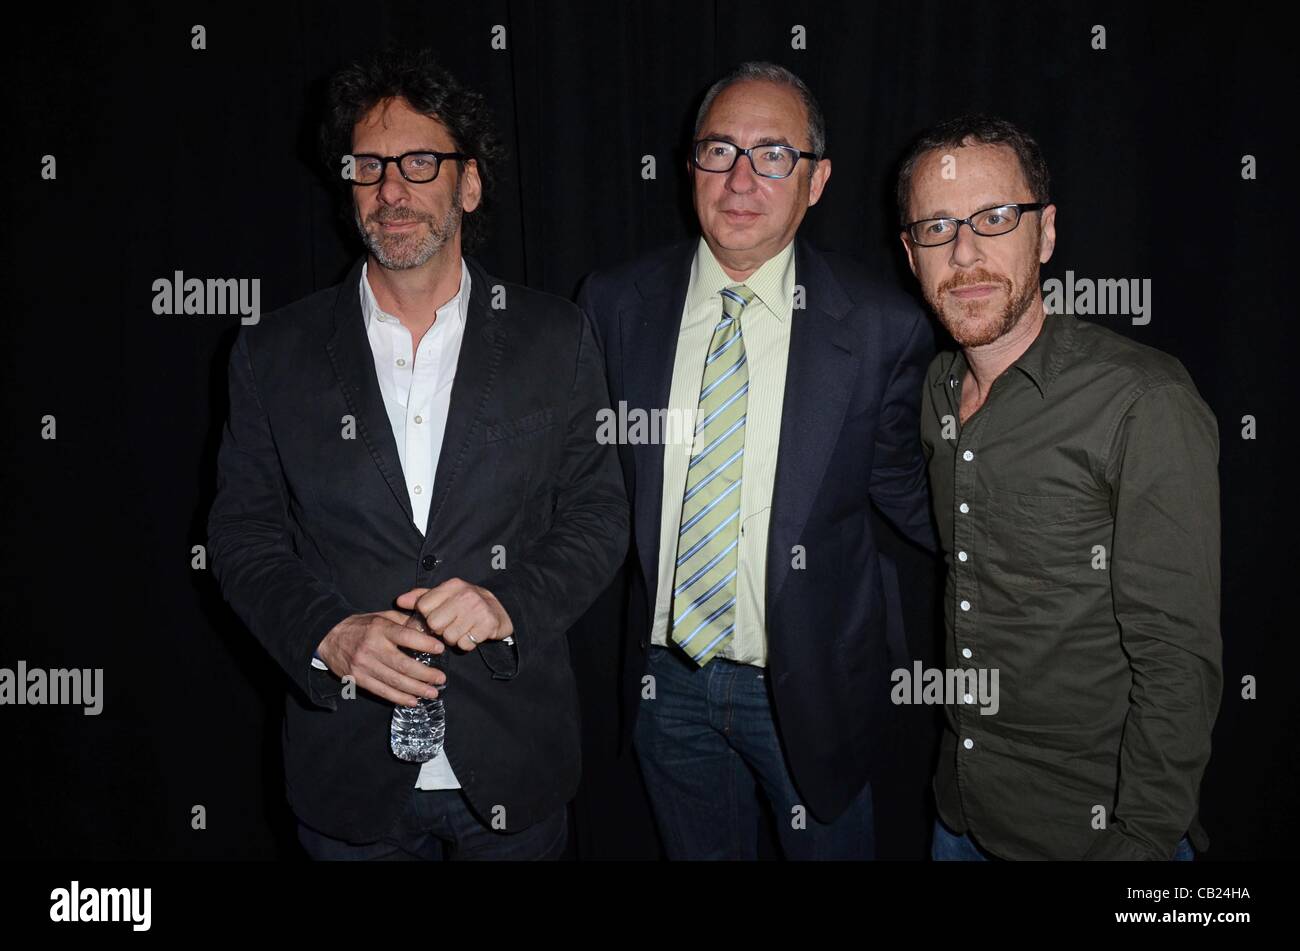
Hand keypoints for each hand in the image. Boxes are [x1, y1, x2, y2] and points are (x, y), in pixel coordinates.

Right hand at [316, 610, 447, 706]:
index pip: (405, 636)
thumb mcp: (381, 617)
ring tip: (432, 693)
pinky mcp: (358, 679)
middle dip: (424, 674)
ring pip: (394, 681)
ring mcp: (364, 665)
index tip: (440, 649)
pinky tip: (413, 700)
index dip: (424, 644)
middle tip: (441, 678)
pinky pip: (381, 691)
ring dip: (415, 689)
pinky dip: (399, 698)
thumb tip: (427, 629)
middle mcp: (372, 647)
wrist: (328, 636)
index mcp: (380, 629)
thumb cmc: (361, 626)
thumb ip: (403, 622)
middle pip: (402, 664)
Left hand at [395, 578, 513, 651]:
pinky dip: (467, 644)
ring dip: (453, 638)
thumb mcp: (445, 595)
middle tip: (450, 626)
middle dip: (440, 630)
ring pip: (449, 637)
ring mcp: (478, 609)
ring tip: (462, 630)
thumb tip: (399, 601)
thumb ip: (421, 597)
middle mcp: (465, 595)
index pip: (423, 606)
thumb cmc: (466, 604)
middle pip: (434, 623)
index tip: (436, 617)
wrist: (500, 610)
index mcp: (452, 585)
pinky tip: (472, 635)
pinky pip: (465, 644)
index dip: (426, 616)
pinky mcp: (488, 625)